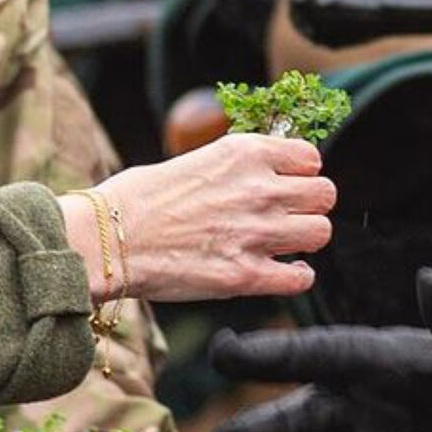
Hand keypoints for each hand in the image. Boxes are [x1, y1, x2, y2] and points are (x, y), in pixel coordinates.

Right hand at [72, 135, 335, 301]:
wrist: (107, 239)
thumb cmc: (138, 198)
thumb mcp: (195, 161)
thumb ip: (235, 167)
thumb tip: (260, 173)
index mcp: (245, 153)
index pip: (310, 157)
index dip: (303, 173)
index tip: (290, 183)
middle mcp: (258, 189)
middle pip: (325, 195)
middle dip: (311, 206)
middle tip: (290, 216)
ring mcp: (255, 233)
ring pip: (320, 233)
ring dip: (306, 239)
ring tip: (285, 244)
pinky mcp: (245, 274)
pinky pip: (301, 277)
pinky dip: (297, 276)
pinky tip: (283, 272)